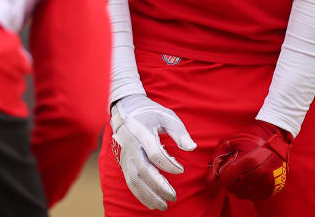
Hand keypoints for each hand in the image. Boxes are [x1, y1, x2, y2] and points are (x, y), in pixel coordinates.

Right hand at [110, 94, 197, 210]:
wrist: (125, 109)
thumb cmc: (150, 113)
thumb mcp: (167, 116)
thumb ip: (179, 132)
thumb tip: (191, 147)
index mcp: (142, 132)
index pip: (154, 153)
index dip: (168, 164)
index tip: (181, 170)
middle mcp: (132, 146)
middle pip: (143, 171)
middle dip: (159, 186)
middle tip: (173, 196)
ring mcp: (126, 156)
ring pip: (134, 180)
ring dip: (148, 196)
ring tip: (163, 206)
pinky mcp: (124, 163)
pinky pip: (130, 182)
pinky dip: (140, 195)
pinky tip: (151, 203)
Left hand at [207, 120, 292, 200]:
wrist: (274, 136)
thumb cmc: (250, 137)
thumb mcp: (229, 143)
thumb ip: (216, 161)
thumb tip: (209, 181)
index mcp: (249, 161)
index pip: (225, 179)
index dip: (222, 173)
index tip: (227, 166)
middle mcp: (260, 174)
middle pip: (233, 187)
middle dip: (230, 179)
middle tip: (235, 168)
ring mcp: (267, 182)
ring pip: (242, 193)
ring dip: (238, 185)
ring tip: (242, 173)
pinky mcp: (272, 188)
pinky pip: (252, 196)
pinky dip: (248, 190)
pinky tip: (250, 179)